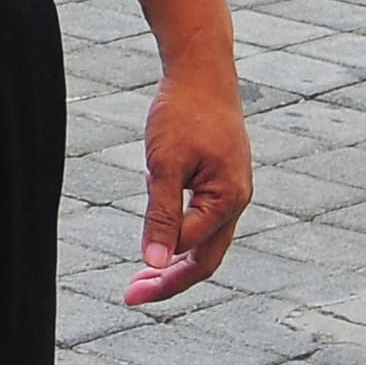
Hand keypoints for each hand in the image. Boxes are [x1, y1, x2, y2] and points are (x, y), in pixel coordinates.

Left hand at [125, 48, 252, 304]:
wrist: (202, 68)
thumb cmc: (182, 111)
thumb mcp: (164, 165)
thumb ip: (161, 215)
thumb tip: (154, 262)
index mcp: (227, 201)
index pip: (191, 254)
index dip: (160, 276)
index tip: (129, 293)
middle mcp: (236, 200)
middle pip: (206, 259)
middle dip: (171, 281)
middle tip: (134, 296)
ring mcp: (232, 189)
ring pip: (206, 240)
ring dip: (176, 261)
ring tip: (142, 276)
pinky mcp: (223, 177)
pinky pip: (205, 219)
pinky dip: (181, 235)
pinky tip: (160, 235)